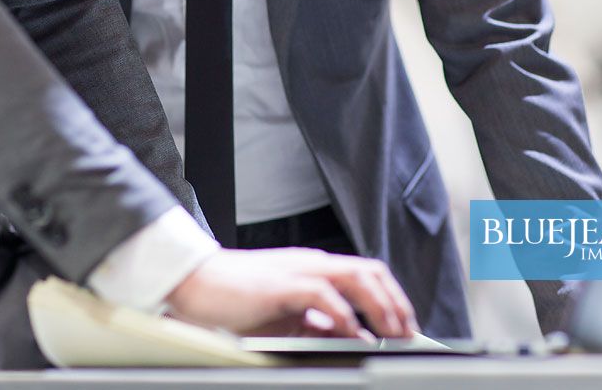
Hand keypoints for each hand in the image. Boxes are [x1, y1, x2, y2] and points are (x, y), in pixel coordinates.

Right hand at [164, 247, 418, 338]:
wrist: (194, 282)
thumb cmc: (232, 299)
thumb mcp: (283, 315)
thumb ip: (314, 322)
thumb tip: (347, 336)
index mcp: (313, 269)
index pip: (365, 275)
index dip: (391, 298)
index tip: (404, 326)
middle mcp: (311, 264)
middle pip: (370, 271)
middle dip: (395, 302)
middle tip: (407, 332)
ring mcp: (298, 271)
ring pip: (356, 276)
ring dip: (381, 305)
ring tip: (392, 332)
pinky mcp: (282, 284)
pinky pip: (323, 294)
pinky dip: (344, 315)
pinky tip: (354, 333)